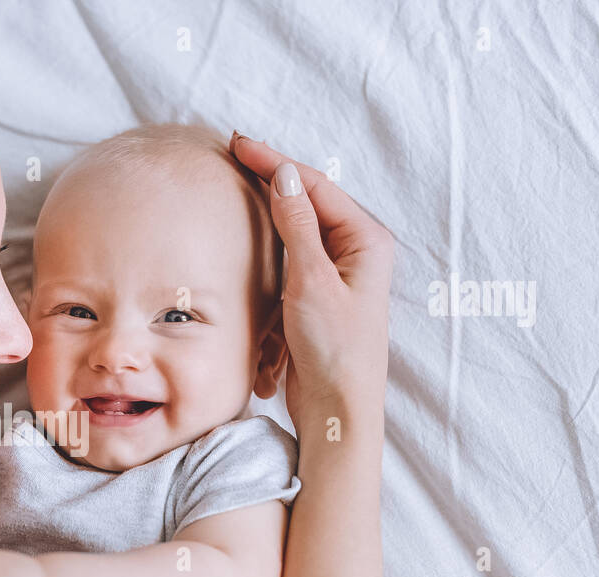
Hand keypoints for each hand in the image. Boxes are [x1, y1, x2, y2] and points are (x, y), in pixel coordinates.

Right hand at [229, 135, 393, 420]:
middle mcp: (355, 251)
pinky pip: (291, 256)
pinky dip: (270, 241)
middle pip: (307, 200)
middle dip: (271, 177)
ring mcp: (336, 273)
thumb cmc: (335, 350)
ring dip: (269, 208)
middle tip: (234, 153)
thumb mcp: (312, 281)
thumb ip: (298, 226)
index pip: (313, 185)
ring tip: (238, 182)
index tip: (238, 144)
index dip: (274, 162)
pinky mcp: (318, 295)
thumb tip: (283, 176)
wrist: (338, 409)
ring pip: (297, 227)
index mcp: (365, 239)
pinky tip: (249, 230)